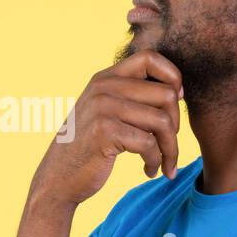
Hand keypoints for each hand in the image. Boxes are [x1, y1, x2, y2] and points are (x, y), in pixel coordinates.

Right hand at [29, 50, 183, 207]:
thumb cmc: (89, 147)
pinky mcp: (105, 132)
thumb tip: (178, 91)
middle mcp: (104, 87)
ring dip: (170, 149)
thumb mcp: (105, 112)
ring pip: (163, 122)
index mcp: (105, 78)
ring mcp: (103, 107)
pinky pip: (150, 144)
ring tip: (164, 162)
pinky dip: (156, 161)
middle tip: (168, 145)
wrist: (57, 178)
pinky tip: (149, 170)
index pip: (150, 58)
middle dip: (176, 125)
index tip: (174, 103)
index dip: (172, 77)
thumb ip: (131, 97)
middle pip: (166, 95)